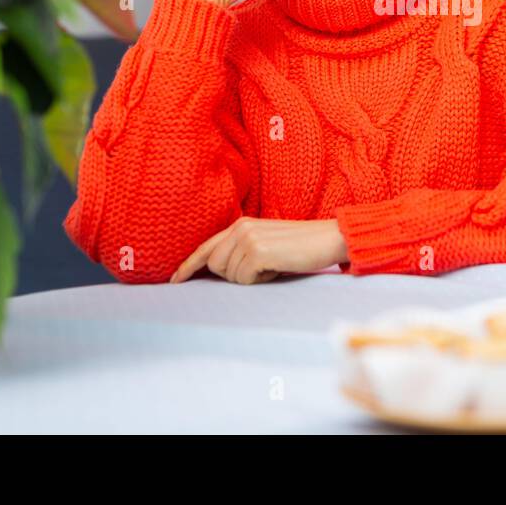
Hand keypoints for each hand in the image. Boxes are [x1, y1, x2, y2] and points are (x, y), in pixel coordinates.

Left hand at [168, 218, 348, 284]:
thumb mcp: (267, 244)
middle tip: (263, 268)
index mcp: (241, 223)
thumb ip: (242, 250)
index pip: (206, 247)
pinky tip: (278, 268)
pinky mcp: (258, 252)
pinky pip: (244, 279)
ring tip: (274, 265)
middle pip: (215, 266)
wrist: (330, 239)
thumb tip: (218, 269)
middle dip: (234, 276)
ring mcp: (248, 239)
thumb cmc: (301, 247)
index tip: (175, 281)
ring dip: (251, 278)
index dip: (188, 265)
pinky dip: (261, 280)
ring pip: (229, 275)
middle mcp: (241, 227)